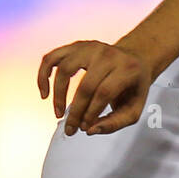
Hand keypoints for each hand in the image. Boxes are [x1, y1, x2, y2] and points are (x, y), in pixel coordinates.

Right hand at [37, 40, 153, 136]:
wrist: (135, 59)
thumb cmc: (133, 88)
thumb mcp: (134, 108)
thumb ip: (116, 123)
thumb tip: (90, 131)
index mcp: (126, 68)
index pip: (104, 93)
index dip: (92, 113)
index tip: (84, 128)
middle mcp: (107, 54)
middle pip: (85, 85)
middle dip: (75, 111)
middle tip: (70, 129)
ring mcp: (89, 47)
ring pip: (64, 69)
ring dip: (58, 94)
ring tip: (58, 113)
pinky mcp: (75, 46)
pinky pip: (52, 58)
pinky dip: (43, 74)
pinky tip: (44, 93)